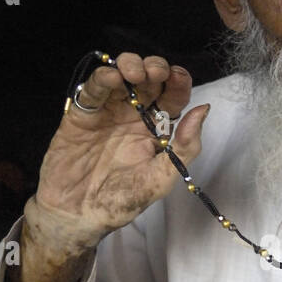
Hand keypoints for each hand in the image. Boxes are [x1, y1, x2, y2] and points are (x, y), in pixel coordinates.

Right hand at [33, 53, 209, 250]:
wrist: (77, 216)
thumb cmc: (121, 202)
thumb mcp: (161, 179)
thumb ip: (185, 147)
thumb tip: (204, 109)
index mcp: (157, 131)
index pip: (173, 97)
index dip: (178, 82)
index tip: (177, 76)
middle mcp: (134, 117)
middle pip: (149, 80)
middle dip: (155, 68)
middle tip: (156, 73)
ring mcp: (108, 113)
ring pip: (122, 76)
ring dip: (130, 65)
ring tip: (134, 74)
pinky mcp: (82, 115)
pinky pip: (93, 89)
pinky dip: (102, 78)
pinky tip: (111, 78)